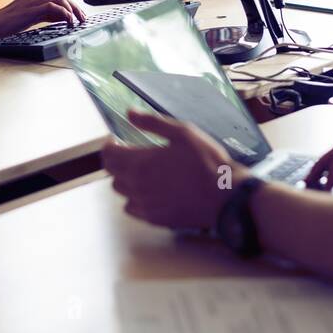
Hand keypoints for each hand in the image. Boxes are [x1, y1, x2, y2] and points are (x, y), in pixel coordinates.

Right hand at [0, 0, 85, 36]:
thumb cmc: (7, 24)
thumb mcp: (30, 17)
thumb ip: (44, 15)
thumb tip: (61, 18)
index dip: (71, 6)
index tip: (78, 16)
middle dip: (75, 8)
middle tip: (82, 19)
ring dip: (72, 9)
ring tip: (77, 21)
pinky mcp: (31, 8)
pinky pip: (53, 5)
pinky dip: (64, 13)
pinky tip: (67, 21)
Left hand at [103, 110, 249, 229]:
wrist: (225, 195)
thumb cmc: (206, 161)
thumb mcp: (182, 132)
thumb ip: (152, 122)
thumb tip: (130, 113)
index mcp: (140, 163)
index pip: (108, 155)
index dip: (109, 145)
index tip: (116, 139)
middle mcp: (137, 186)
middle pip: (112, 173)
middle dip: (117, 160)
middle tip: (130, 152)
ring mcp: (145, 205)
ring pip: (121, 192)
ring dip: (125, 179)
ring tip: (141, 171)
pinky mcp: (155, 219)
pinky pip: (133, 209)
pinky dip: (135, 198)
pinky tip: (150, 190)